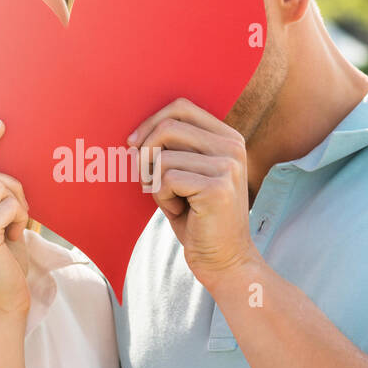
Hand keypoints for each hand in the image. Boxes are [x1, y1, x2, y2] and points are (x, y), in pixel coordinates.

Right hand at [0, 120, 31, 320]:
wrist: (1, 307)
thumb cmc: (2, 264)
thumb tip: (6, 158)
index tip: (0, 125)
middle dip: (13, 189)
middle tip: (18, 216)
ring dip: (18, 205)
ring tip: (14, 230)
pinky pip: (9, 204)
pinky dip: (21, 218)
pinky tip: (15, 239)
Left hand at [129, 98, 257, 288]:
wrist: (224, 259)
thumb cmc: (198, 218)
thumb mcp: (186, 175)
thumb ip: (171, 150)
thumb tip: (135, 135)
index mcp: (228, 137)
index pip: (181, 107)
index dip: (150, 122)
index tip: (134, 144)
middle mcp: (232, 146)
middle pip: (168, 126)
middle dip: (145, 152)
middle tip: (146, 178)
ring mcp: (228, 166)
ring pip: (163, 156)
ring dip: (155, 182)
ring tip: (172, 200)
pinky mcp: (218, 187)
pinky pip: (166, 179)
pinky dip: (161, 197)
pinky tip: (179, 210)